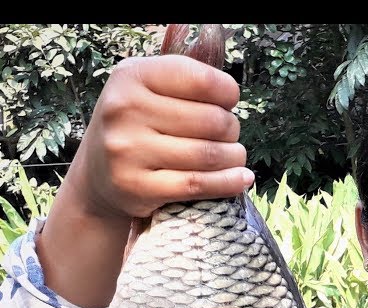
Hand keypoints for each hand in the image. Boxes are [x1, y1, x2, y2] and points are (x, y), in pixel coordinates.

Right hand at [39, 53, 251, 307]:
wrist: (100, 177)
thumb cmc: (139, 125)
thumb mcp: (150, 88)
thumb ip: (184, 70)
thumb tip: (214, 35)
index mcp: (132, 76)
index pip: (203, 80)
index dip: (228, 94)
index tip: (228, 103)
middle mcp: (124, 109)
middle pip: (212, 120)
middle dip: (231, 129)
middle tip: (227, 135)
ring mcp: (127, 150)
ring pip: (209, 154)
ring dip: (234, 157)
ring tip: (235, 156)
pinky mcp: (137, 186)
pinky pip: (199, 184)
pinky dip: (229, 182)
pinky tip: (241, 178)